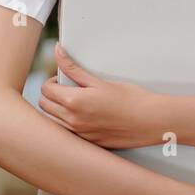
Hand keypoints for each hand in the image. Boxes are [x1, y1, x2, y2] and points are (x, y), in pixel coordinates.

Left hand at [37, 41, 164, 147]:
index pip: (45, 89)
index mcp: (73, 102)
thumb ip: (73, 68)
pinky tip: (84, 117)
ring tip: (74, 103)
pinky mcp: (88, 143)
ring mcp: (79, 134)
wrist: (150, 121)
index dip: (52, 81)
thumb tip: (57, 52)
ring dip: (56, 111)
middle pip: (44, 106)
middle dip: (51, 95)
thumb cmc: (129, 98)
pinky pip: (67, 133)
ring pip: (52, 122)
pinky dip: (68, 124)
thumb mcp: (99, 80)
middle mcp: (72, 121)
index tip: (65, 79)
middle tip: (67, 89)